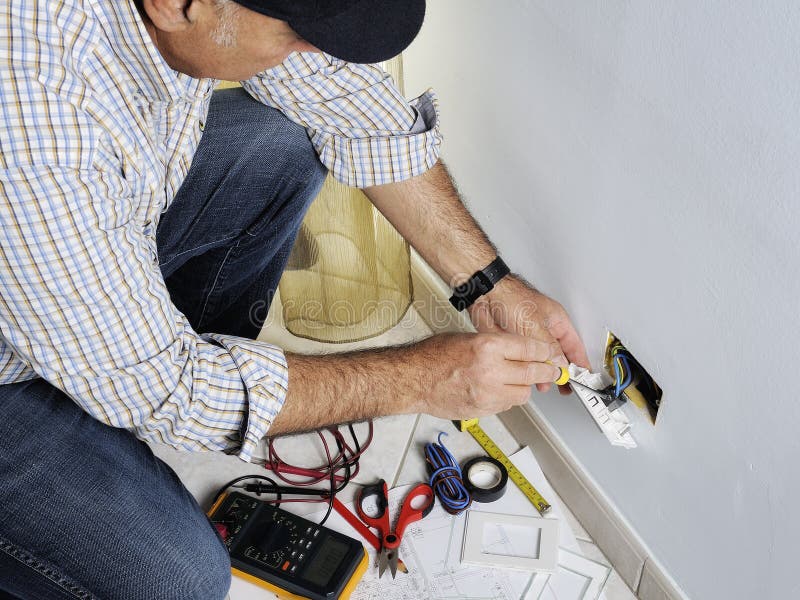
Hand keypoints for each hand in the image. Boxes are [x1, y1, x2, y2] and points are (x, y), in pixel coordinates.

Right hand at [412, 332, 563, 418]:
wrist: (412, 380)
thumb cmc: (433, 357)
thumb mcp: (468, 338)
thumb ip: (496, 345)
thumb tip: (520, 350)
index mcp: (487, 346)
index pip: (530, 348)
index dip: (544, 351)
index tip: (549, 353)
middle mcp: (490, 370)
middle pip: (533, 372)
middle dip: (546, 371)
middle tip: (552, 370)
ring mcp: (487, 393)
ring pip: (523, 393)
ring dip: (525, 386)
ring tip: (518, 380)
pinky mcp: (483, 410)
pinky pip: (507, 405)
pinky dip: (507, 398)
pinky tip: (498, 389)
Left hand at [468, 275, 589, 393]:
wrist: (485, 297)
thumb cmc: (512, 299)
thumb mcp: (536, 327)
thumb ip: (550, 350)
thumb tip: (562, 366)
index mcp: (557, 322)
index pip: (574, 346)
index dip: (580, 363)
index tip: (584, 378)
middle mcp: (545, 330)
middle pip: (558, 356)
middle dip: (560, 371)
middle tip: (564, 387)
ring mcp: (529, 337)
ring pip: (540, 360)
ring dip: (542, 372)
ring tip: (544, 384)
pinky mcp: (514, 342)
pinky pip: (525, 360)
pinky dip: (527, 369)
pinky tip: (527, 378)